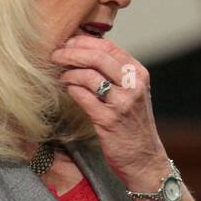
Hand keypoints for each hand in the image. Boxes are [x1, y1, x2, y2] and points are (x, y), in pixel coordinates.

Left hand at [50, 35, 168, 191]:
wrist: (144, 159)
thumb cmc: (133, 125)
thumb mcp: (133, 94)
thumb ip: (116, 74)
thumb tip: (85, 52)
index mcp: (139, 74)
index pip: (109, 47)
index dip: (84, 42)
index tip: (68, 43)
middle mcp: (133, 86)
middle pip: (97, 57)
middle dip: (71, 53)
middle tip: (56, 55)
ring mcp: (122, 103)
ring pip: (88, 76)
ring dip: (69, 73)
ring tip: (61, 76)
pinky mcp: (108, 120)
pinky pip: (82, 96)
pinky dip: (71, 89)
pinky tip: (66, 89)